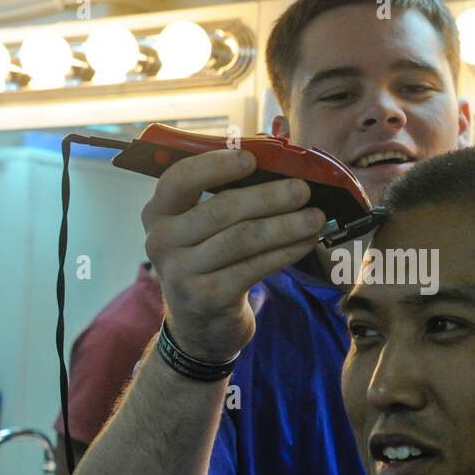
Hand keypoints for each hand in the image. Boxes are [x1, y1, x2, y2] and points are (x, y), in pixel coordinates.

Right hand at [141, 149, 324, 362]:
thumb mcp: (204, 225)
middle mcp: (161, 240)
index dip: (217, 165)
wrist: (199, 325)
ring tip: (315, 217)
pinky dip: (285, 252)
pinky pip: (253, 267)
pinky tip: (306, 242)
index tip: (252, 158)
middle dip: (269, 197)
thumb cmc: (209, 259)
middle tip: (304, 190)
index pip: (181, 179)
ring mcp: (180, 272)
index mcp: (159, 211)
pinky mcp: (206, 297)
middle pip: (222, 209)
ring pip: (242, 239)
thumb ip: (230, 187)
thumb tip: (277, 148)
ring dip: (285, 225)